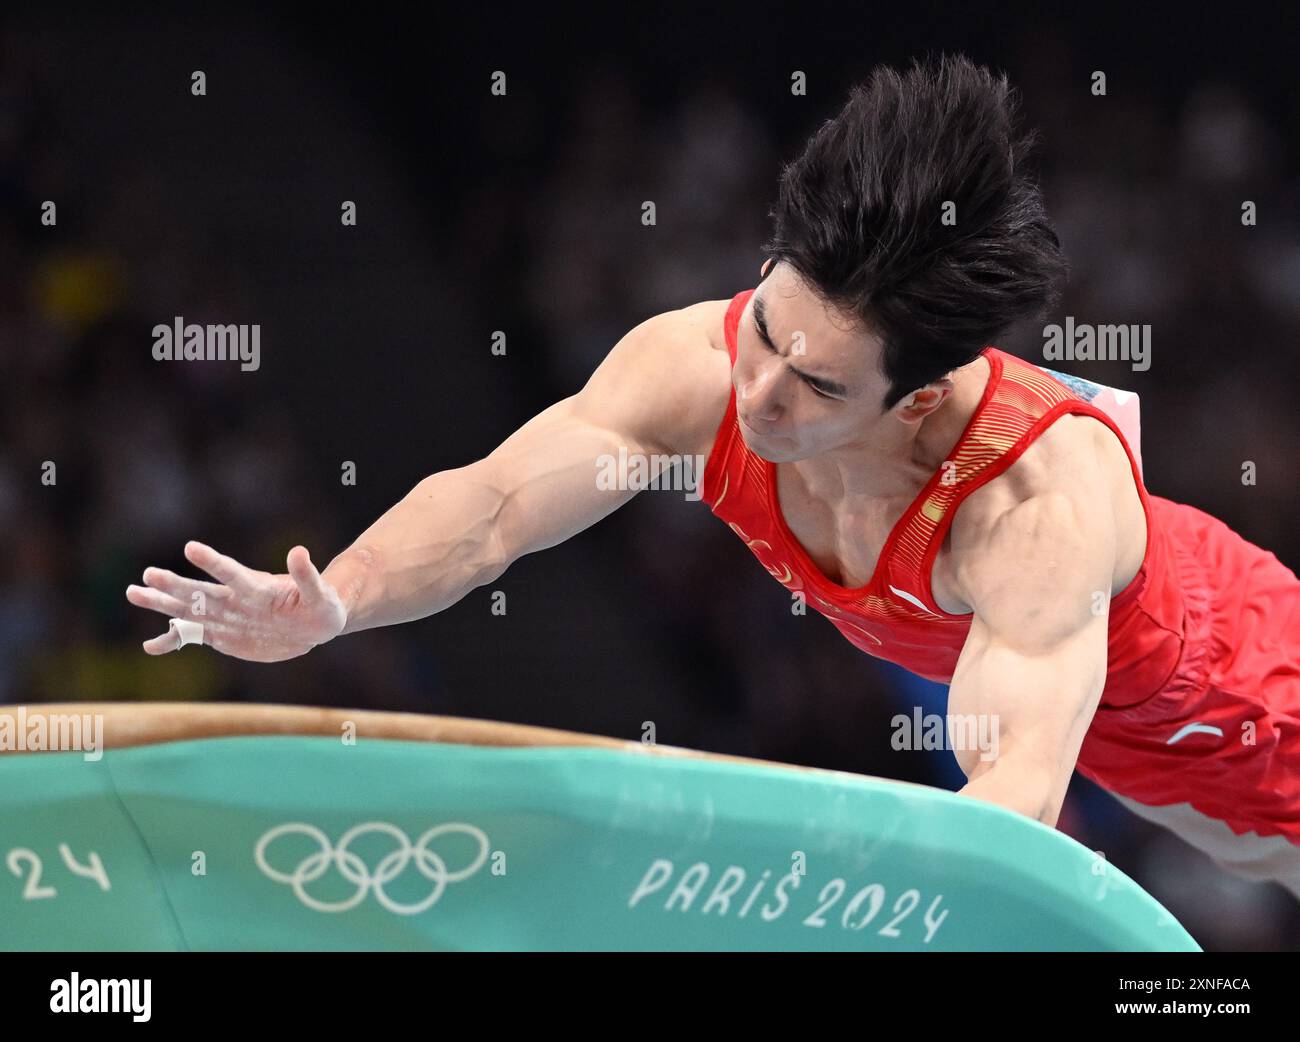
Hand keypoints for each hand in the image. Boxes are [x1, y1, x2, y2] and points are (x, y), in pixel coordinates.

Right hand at [126, 541, 347, 661]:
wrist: (312, 624)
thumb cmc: (320, 605)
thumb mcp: (321, 594)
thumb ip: (308, 576)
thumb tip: (299, 551)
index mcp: (257, 588)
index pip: (232, 573)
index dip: (213, 562)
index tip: (191, 548)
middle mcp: (235, 600)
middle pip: (201, 592)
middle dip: (175, 585)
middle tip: (148, 575)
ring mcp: (226, 617)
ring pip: (189, 610)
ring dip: (163, 604)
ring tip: (133, 592)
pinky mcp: (223, 636)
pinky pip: (193, 638)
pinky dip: (172, 641)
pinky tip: (150, 646)